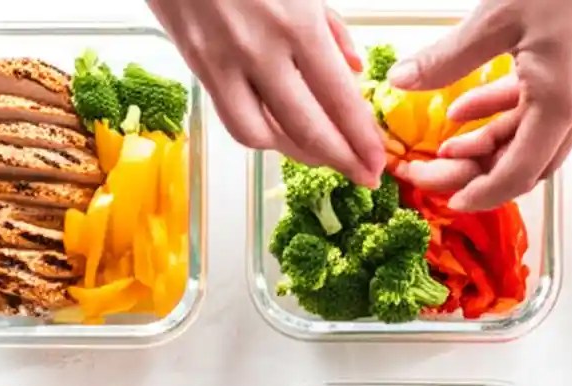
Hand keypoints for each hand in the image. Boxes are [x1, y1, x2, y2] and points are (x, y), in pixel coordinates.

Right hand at [147, 0, 384, 186]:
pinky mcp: (195, 66)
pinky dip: (261, 133)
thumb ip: (330, 27)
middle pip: (306, 128)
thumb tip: (354, 71)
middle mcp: (259, 50)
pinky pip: (231, 117)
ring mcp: (222, 61)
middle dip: (340, 160)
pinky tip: (282, 134)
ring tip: (323, 156)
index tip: (376, 162)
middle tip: (361, 175)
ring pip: (261, 135)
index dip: (360, 138)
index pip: (338, 99)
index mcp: (295, 23)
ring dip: (297, 153)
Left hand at [387, 0, 571, 209]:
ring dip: (484, 147)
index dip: (485, 193)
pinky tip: (460, 111)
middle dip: (474, 175)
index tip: (450, 202)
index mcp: (559, 101)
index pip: (521, 172)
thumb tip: (402, 82)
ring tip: (440, 147)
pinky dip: (497, 114)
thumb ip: (448, 57)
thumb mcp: (496, 17)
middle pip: (524, 163)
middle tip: (427, 173)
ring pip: (528, 138)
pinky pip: (534, 109)